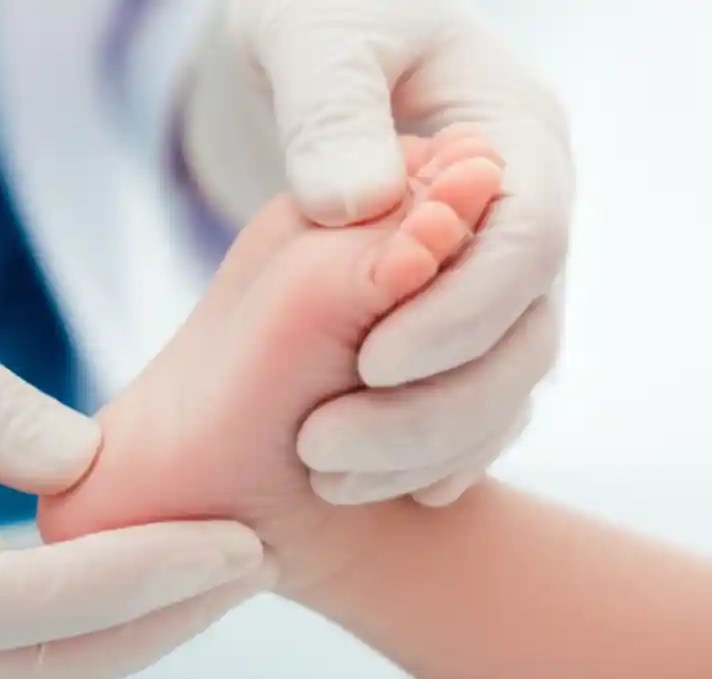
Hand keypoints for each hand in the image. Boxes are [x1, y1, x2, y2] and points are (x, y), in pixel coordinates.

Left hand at [186, 0, 570, 504]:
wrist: (296, 46)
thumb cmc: (307, 17)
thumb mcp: (309, 35)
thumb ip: (329, 107)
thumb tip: (356, 206)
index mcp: (511, 131)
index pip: (528, 239)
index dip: (462, 311)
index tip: (373, 362)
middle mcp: (518, 210)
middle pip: (524, 331)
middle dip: (436, 405)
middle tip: (325, 450)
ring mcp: (490, 266)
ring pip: (500, 378)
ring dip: (426, 444)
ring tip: (328, 482)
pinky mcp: (447, 307)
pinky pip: (463, 390)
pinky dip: (424, 444)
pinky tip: (366, 486)